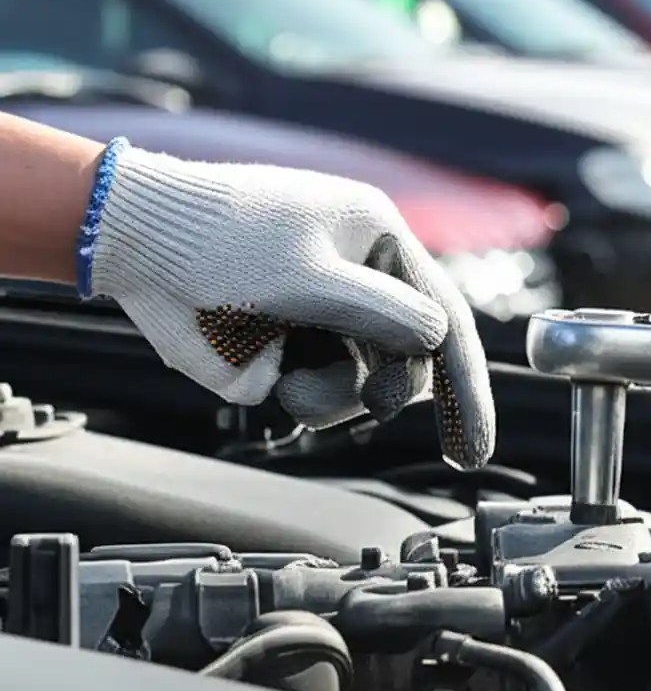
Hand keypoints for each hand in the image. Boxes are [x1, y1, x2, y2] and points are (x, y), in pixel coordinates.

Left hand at [81, 140, 493, 469]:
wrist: (136, 246)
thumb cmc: (220, 241)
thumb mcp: (310, 276)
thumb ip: (384, 313)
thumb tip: (437, 340)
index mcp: (379, 241)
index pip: (444, 317)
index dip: (465, 385)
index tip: (473, 449)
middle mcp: (364, 278)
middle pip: (412, 357)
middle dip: (389, 386)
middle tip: (374, 403)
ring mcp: (330, 316)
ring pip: (369, 383)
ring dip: (337, 396)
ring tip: (293, 381)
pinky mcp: (296, 347)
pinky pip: (326, 392)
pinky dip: (308, 395)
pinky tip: (278, 375)